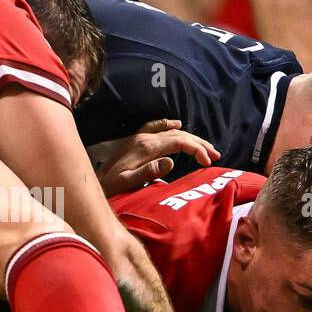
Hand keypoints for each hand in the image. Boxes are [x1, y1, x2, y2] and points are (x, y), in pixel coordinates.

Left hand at [97, 120, 219, 196]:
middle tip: (215, 155)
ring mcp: (140, 137)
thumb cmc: (112, 186)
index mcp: (146, 147)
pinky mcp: (136, 140)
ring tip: (206, 147)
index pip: (178, 142)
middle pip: (178, 135)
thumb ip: (148, 172)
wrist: (96, 182)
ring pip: (171, 131)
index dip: (196, 149)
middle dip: (199, 143)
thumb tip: (170, 161)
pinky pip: (156, 127)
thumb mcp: (128, 182)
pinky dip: (169, 125)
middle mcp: (145, 138)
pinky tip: (178, 125)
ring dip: (190, 138)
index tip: (208, 161)